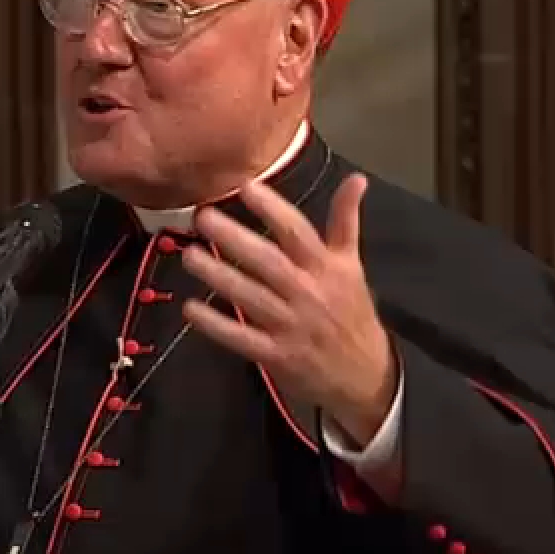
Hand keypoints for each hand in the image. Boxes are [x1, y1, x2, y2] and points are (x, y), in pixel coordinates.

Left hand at [180, 173, 399, 441]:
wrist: (365, 375)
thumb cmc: (351, 312)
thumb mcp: (352, 265)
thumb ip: (346, 221)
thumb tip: (357, 178)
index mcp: (326, 267)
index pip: (297, 232)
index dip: (272, 209)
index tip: (246, 187)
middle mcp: (308, 292)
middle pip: (267, 261)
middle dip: (234, 238)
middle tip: (202, 217)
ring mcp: (291, 325)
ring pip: (250, 297)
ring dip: (218, 276)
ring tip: (189, 255)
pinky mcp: (276, 355)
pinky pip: (241, 338)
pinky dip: (215, 325)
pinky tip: (191, 308)